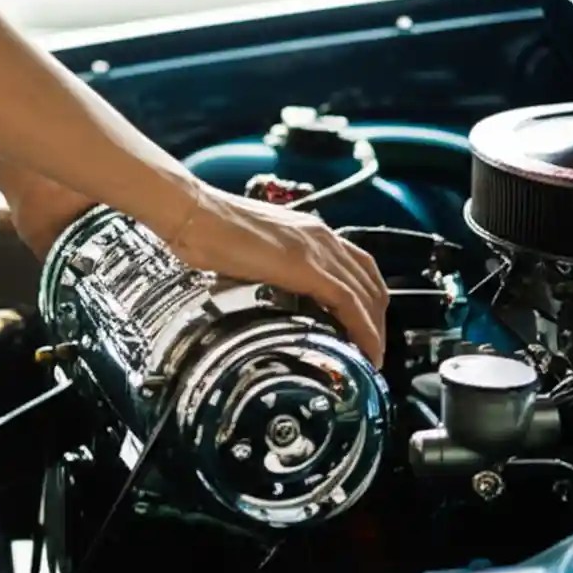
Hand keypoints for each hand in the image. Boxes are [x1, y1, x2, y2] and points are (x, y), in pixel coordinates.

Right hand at [160, 181, 388, 367]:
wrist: (195, 215)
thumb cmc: (208, 229)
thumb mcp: (251, 251)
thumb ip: (267, 268)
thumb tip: (264, 293)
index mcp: (309, 231)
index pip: (357, 266)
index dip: (367, 299)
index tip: (363, 326)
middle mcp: (321, 237)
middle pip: (370, 283)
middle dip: (377, 319)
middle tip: (371, 350)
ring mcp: (317, 250)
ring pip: (367, 294)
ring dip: (374, 329)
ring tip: (370, 357)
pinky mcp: (307, 267)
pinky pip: (349, 303)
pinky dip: (363, 330)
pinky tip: (363, 349)